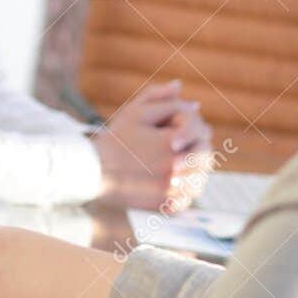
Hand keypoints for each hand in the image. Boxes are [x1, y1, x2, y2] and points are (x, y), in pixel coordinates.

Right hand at [93, 80, 212, 209]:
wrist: (91, 172)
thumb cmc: (113, 140)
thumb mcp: (134, 111)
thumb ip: (160, 98)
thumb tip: (184, 92)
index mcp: (171, 142)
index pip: (198, 129)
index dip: (190, 127)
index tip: (178, 131)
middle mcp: (175, 167)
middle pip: (205, 157)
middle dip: (198, 148)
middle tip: (185, 148)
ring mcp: (171, 189)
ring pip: (199, 180)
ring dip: (196, 172)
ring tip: (183, 167)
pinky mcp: (164, 205)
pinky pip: (186, 201)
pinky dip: (185, 194)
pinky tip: (175, 186)